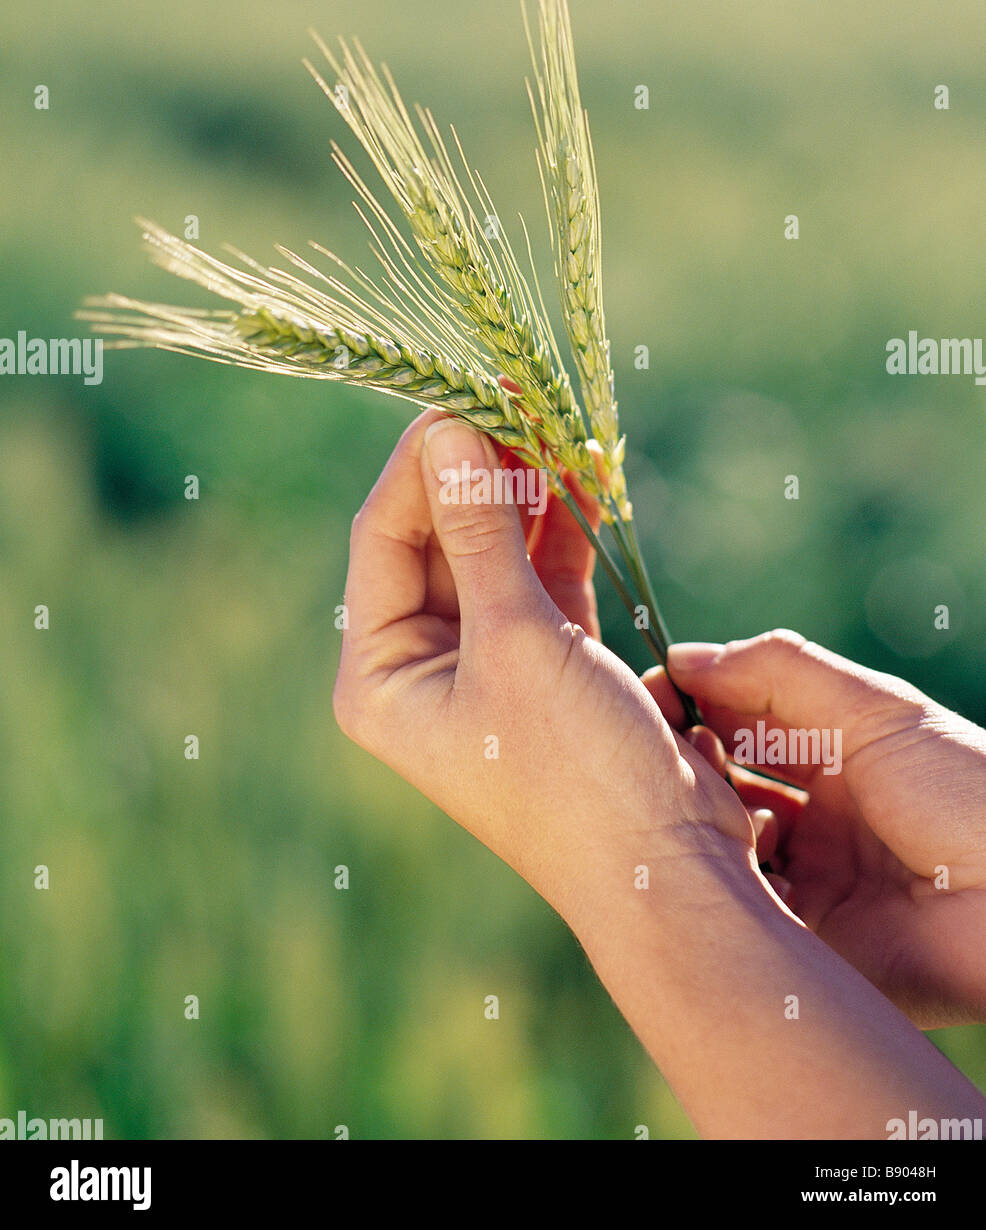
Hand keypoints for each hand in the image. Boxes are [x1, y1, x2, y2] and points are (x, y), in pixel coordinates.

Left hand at [332, 410, 754, 925]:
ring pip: (496, 551)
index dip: (422, 463)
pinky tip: (584, 473)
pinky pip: (543, 578)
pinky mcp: (548, 663)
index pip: (384, 537)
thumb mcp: (520, 640)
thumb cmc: (577, 771)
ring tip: (554, 420)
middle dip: (481, 467)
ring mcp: (486, 663)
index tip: (465, 398)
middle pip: (440, 536)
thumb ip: (481, 530)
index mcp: (381, 676)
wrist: (667, 868)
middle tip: (519, 398)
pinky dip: (563, 531)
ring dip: (526, 490)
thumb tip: (448, 430)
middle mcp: (422, 667)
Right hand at [650, 630, 985, 1027]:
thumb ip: (778, 671)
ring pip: (724, 847)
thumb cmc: (966, 790)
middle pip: (724, 785)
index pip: (742, 723)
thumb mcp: (875, 709)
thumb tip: (683, 656)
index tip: (652, 694)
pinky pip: (747, 911)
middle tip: (675, 750)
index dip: (696, 705)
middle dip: (692, 763)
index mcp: (836, 759)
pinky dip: (733, 882)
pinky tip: (743, 857)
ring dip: (708, 820)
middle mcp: (818, 820)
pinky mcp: (812, 944)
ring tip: (707, 802)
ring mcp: (813, 882)